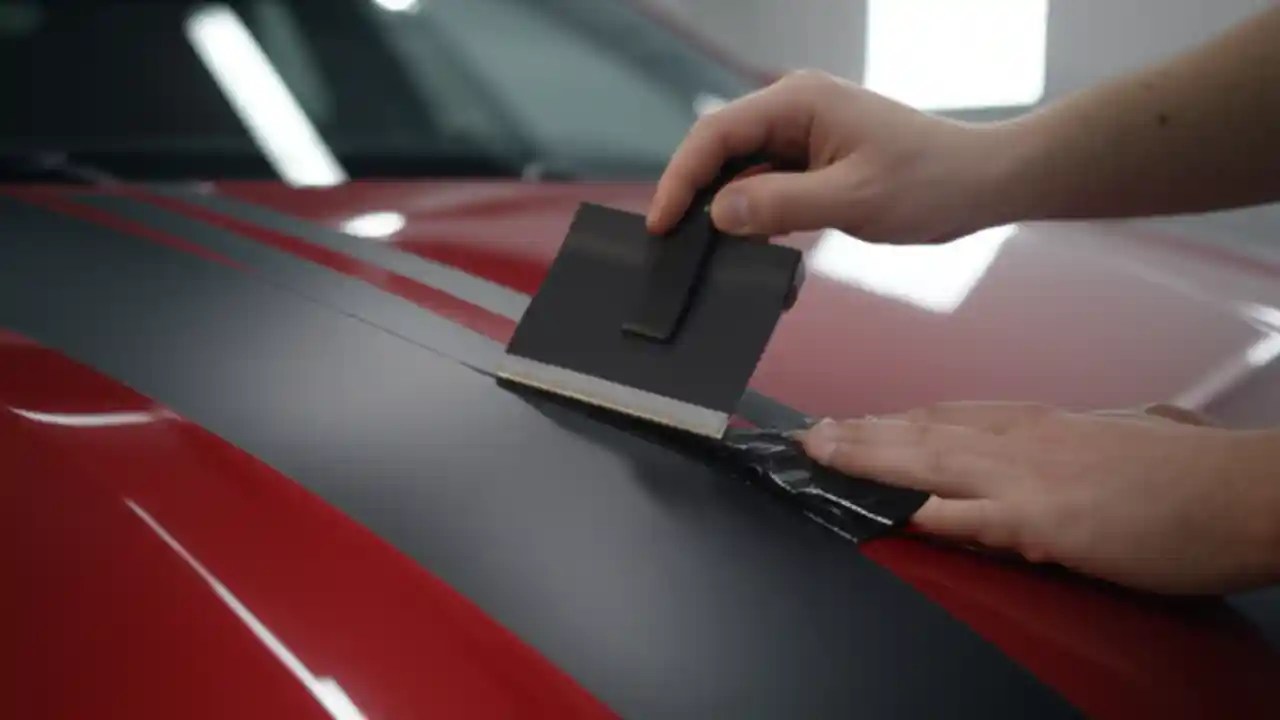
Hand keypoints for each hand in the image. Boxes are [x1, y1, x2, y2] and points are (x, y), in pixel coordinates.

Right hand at [647, 70, 1021, 242]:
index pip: (716, 134)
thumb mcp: (852, 199)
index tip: (661, 223)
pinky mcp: (812, 160)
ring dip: (720, 207)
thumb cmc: (930, 182)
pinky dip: (749, 213)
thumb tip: (718, 213)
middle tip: (671, 244)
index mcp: (799, 101)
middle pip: (719, 148)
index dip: (681, 178)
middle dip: (692, 193)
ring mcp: (803, 134)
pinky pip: (764, 183)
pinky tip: (743, 246)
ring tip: (699, 251)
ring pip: (738, 168)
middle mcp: (794, 109)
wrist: (981, 183)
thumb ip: (781, 205)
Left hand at [800, 402, 1279, 594]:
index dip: (889, 420)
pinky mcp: (1044, 520)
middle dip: (857, 433)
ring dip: (866, 458)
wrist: (1240, 491)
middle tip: (806, 435)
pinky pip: (967, 516)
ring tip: (817, 454)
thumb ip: (1069, 446)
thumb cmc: (1187, 474)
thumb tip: (1057, 456)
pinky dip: (921, 509)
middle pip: (920, 431)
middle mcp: (1021, 439)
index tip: (849, 421)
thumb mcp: (1114, 441)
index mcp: (1036, 424)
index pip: (944, 416)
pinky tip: (882, 507)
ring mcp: (1027, 476)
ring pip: (926, 460)